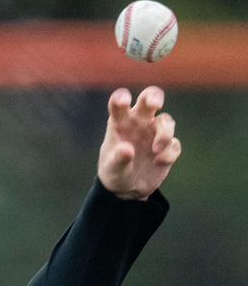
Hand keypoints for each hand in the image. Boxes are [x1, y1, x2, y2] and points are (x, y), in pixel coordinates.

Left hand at [97, 86, 180, 200]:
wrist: (127, 189)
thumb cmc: (115, 172)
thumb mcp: (112, 169)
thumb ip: (118, 159)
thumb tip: (126, 150)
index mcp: (120, 122)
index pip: (119, 104)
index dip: (121, 98)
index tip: (123, 101)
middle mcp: (139, 122)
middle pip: (149, 98)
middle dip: (154, 97)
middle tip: (155, 104)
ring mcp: (155, 132)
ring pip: (166, 121)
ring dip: (164, 133)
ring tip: (155, 150)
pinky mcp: (167, 147)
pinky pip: (174, 145)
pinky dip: (169, 153)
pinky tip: (159, 162)